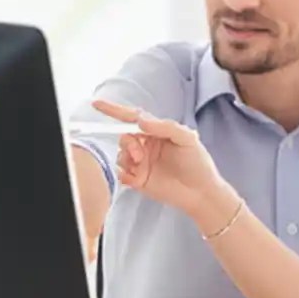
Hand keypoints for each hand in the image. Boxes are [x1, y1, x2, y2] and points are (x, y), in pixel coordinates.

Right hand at [92, 101, 238, 229]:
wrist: (201, 192)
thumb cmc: (198, 163)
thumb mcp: (187, 138)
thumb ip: (164, 127)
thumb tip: (141, 120)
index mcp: (157, 132)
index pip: (133, 118)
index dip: (114, 110)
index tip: (97, 104)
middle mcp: (147, 146)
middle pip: (124, 137)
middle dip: (128, 143)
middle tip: (139, 154)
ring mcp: (141, 163)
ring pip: (120, 155)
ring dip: (127, 158)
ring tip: (141, 166)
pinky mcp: (138, 180)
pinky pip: (121, 173)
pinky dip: (124, 174)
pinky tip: (136, 178)